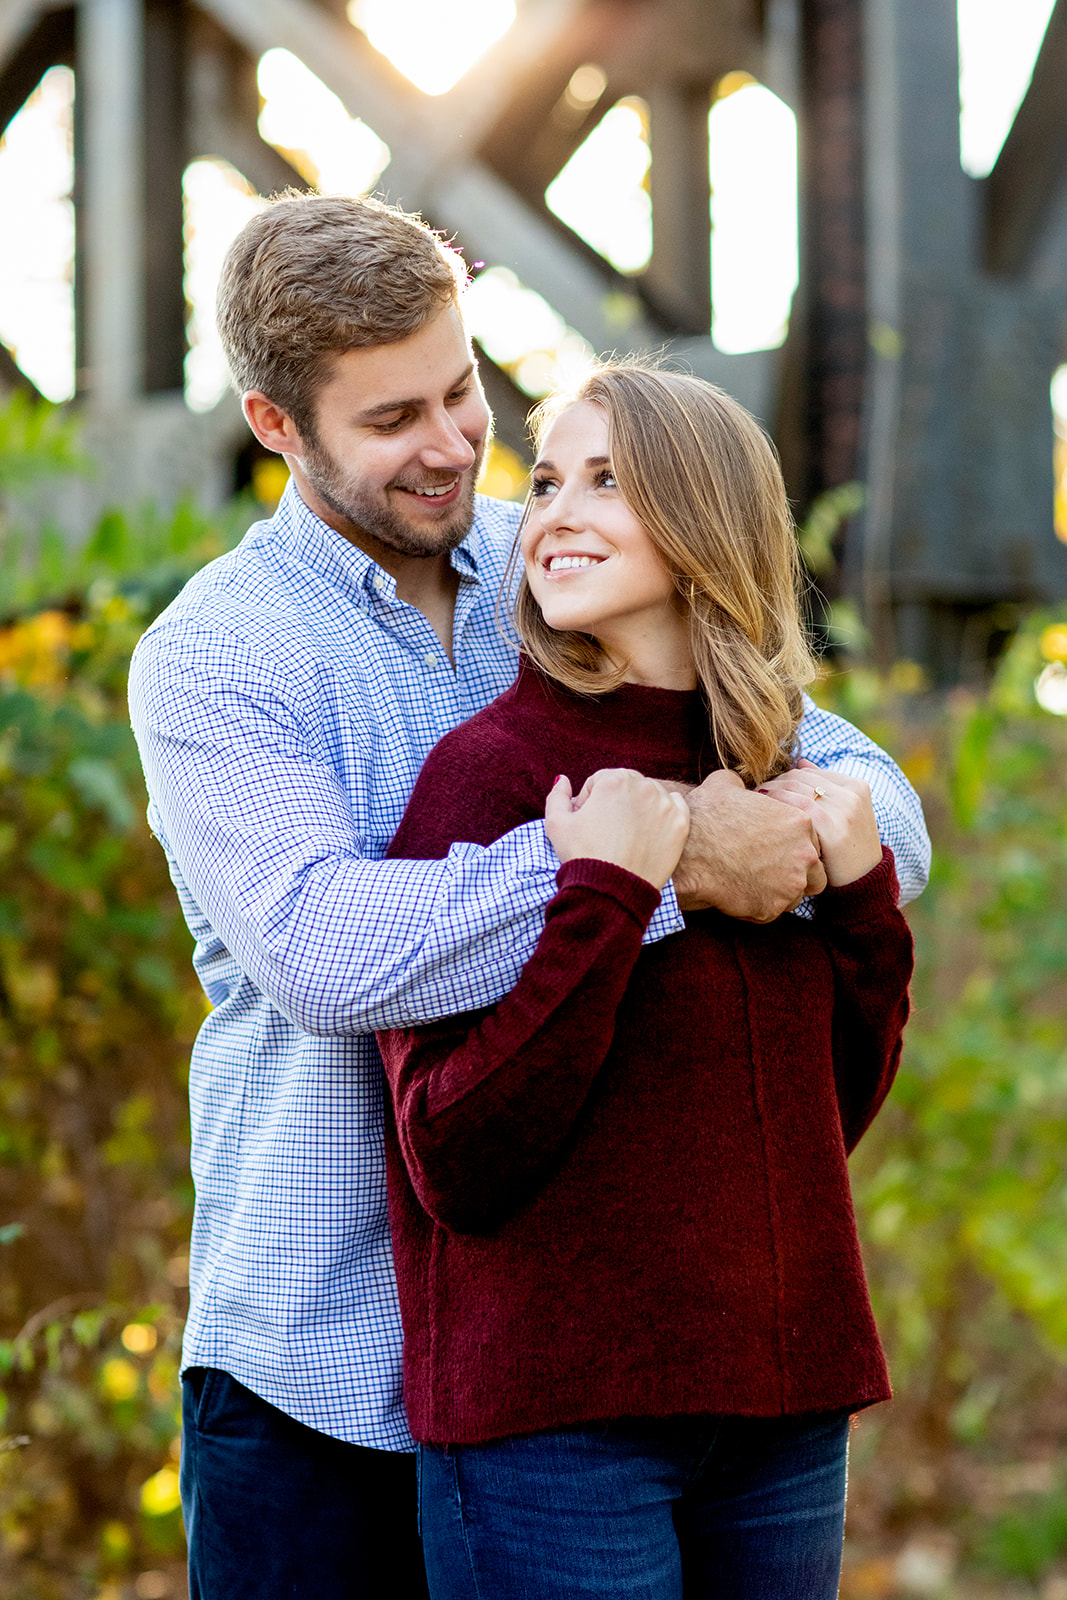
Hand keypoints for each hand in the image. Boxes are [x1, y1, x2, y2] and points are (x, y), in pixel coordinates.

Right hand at [544, 770, 689, 889]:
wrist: (611, 891)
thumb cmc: (582, 856)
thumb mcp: (556, 824)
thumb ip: (557, 795)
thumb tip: (563, 780)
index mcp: (614, 780)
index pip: (599, 781)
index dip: (589, 802)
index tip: (588, 823)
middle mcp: (644, 786)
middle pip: (626, 785)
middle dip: (614, 802)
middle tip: (606, 831)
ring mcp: (665, 804)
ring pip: (650, 795)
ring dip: (639, 807)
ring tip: (627, 835)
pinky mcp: (681, 823)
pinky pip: (675, 806)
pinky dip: (663, 814)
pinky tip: (649, 831)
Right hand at [671, 769, 825, 919]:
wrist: (688, 851)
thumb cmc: (706, 815)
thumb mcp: (726, 785)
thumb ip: (744, 786)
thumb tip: (739, 785)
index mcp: (800, 823)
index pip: (815, 842)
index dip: (798, 848)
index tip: (781, 850)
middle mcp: (804, 855)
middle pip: (817, 873)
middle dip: (800, 874)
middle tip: (775, 871)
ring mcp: (790, 885)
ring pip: (797, 896)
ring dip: (782, 892)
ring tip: (756, 884)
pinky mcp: (771, 908)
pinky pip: (773, 911)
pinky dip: (760, 906)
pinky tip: (741, 893)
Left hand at [759, 759, 880, 886]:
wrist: (864, 882)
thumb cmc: (845, 849)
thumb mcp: (843, 814)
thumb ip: (825, 787)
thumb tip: (800, 763)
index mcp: (856, 785)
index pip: (807, 771)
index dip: (783, 778)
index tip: (766, 789)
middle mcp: (852, 793)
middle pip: (798, 777)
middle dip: (773, 784)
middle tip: (753, 795)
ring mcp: (844, 808)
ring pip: (795, 786)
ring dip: (770, 792)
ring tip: (753, 803)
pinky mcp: (832, 825)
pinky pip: (797, 804)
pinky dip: (777, 804)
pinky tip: (762, 813)